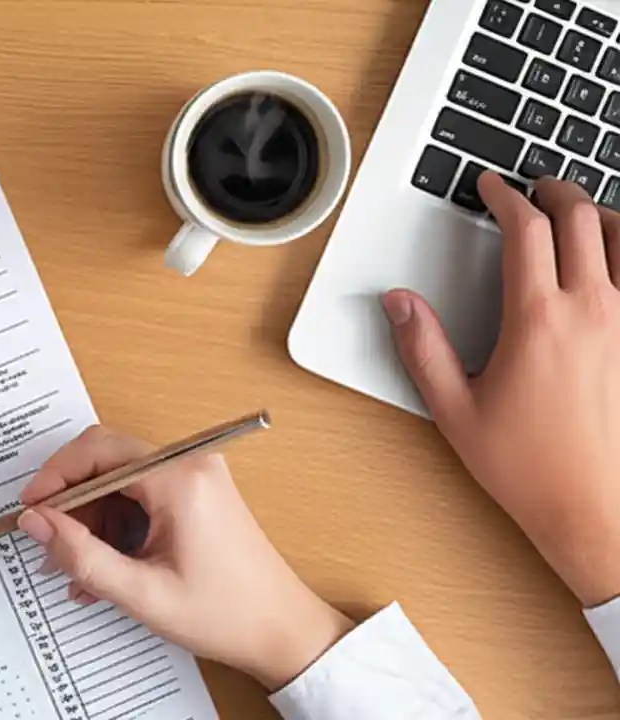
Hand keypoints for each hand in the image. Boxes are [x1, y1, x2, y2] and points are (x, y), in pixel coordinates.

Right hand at [17, 426, 352, 690]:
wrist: (283, 631)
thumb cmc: (226, 615)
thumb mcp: (141, 593)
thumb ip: (80, 555)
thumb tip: (35, 523)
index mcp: (180, 480)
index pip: (98, 452)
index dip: (54, 477)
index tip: (31, 510)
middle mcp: (190, 464)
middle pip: (106, 459)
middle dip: (71, 500)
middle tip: (50, 539)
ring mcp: (196, 475)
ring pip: (119, 479)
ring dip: (91, 517)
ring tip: (79, 566)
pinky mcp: (196, 491)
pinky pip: (139, 492)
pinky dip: (115, 523)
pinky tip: (105, 564)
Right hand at [385, 174, 619, 606]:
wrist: (595, 511)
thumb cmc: (528, 467)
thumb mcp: (453, 409)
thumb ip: (421, 347)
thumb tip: (398, 301)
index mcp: (537, 320)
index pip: (525, 229)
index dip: (504, 196)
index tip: (491, 188)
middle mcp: (593, 311)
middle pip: (582, 218)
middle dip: (554, 192)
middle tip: (534, 190)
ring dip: (602, 214)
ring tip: (581, 215)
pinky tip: (618, 259)